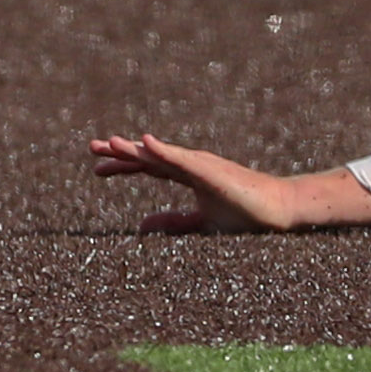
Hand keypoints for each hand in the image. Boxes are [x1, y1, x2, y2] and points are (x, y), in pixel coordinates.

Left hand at [87, 133, 300, 232]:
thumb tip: (140, 227)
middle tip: (91, 148)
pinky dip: (163, 151)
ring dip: (135, 150)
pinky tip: (145, 144)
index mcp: (188, 174)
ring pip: (161, 155)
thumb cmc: (245, 215)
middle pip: (148, 156)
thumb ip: (173, 222)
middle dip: (119, 153)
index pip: (149, 167)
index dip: (123, 166)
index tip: (98, 168)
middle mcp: (191, 164)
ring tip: (110, 144)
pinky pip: (182, 159)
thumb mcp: (201, 222)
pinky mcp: (212, 170)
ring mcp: (201, 164)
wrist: (278, 210)